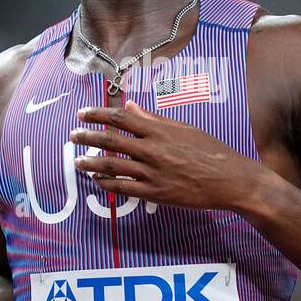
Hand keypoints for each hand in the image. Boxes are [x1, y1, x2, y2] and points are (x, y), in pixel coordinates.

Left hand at [70, 100, 263, 210]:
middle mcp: (152, 150)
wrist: (228, 179)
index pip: (120, 119)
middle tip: (72, 136)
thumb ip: (154, 119)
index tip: (82, 114)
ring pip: (113, 166)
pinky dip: (108, 183)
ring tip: (77, 160)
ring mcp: (152, 173)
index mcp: (159, 130)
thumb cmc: (209, 151)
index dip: (98, 115)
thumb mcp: (183, 129)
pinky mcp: (155, 193)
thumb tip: (131, 107)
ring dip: (91, 162)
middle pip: (111, 141)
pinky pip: (124, 188)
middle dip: (88, 137)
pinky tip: (97, 180)